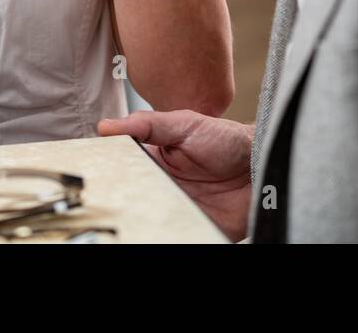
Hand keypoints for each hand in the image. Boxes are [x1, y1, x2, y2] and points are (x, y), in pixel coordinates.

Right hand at [99, 110, 253, 240]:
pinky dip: (159, 232)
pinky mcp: (187, 226)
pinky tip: (157, 226)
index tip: (95, 170)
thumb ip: (147, 124)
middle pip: (126, 195)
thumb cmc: (227, 140)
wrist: (262, 168)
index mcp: (151, 157)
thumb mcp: (185, 124)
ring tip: (139, 210)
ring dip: (137, 216)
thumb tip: (107, 126)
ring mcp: (171, 205)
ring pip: (142, 216)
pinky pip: (166, 233)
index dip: (106, 168)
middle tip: (116, 195)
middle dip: (119, 197)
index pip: (119, 165)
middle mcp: (157, 183)